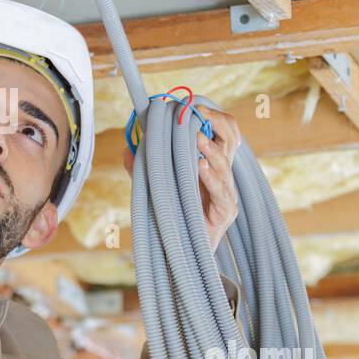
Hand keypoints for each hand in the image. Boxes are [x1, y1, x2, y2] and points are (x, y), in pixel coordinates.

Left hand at [121, 104, 241, 251]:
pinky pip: (222, 193)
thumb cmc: (174, 216)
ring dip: (210, 151)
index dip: (214, 118)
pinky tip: (201, 167)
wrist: (183, 253)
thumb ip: (143, 170)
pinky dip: (211, 179)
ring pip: (225, 167)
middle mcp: (223, 177)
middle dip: (217, 126)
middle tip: (199, 115)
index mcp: (211, 166)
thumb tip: (127, 150)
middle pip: (231, 143)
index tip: (195, 106)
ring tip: (198, 138)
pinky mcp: (227, 213)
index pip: (222, 135)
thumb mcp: (156, 187)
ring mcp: (227, 195)